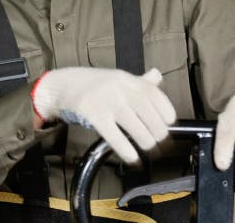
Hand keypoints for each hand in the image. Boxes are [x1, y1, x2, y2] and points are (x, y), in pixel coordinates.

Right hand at [31, 67, 175, 163]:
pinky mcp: (94, 115)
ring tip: (148, 150)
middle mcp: (121, 89)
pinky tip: (133, 159)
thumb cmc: (95, 84)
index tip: (170, 124)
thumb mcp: (118, 77)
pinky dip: (126, 150)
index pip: (155, 95)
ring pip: (135, 126)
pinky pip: (114, 136)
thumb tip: (158, 75)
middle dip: (158, 132)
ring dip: (146, 142)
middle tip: (160, 142)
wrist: (64, 85)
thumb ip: (139, 80)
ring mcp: (107, 102)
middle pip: (148, 113)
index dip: (166, 112)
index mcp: (129, 79)